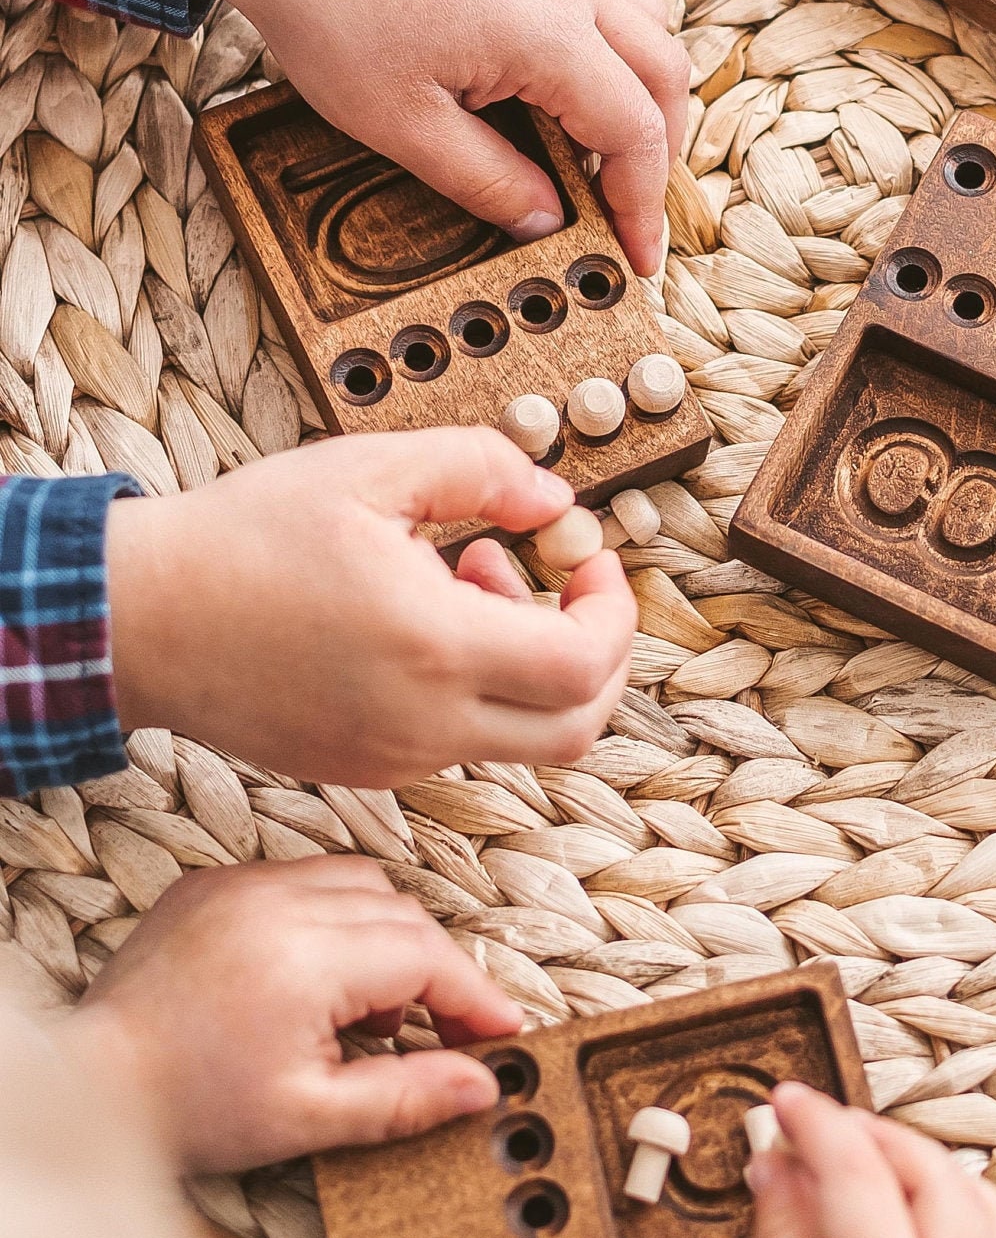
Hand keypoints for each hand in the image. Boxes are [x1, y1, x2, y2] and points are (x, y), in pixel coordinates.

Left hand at [71, 858, 520, 1171]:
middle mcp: (279, 901)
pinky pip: (302, 877)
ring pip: (359, 884)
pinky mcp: (211, 882)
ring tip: (363, 1012)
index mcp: (307, 959)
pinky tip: (312, 979)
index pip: (427, 957)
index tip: (503, 1034)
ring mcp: (242, 883)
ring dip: (385, 935)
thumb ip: (404, 1097)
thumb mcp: (307, 1116)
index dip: (474, 997)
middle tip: (437, 1035)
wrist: (86, 1086)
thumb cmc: (189, 1109)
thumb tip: (483, 1085)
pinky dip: (330, 917)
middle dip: (433, 974)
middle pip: (403, 915)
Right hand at [107, 430, 635, 783]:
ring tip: (468, 573)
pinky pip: (458, 742)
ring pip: (519, 739)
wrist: (139, 619)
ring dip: (529, 662)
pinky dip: (476, 685)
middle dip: (598, 651)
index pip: (585, 665)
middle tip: (565, 581)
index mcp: (433, 650)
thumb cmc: (244, 537)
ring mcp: (392, 759)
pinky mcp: (361, 769)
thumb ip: (482, 470)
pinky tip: (425, 615)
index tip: (590, 556)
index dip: (614, 609)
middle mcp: (421, 725)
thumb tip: (556, 502)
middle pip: (577, 727)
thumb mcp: (370, 468)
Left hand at [193, 0, 689, 273]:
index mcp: (549, 32)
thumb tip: (547, 221)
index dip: (643, 204)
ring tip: (606, 147)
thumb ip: (486, 180)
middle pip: (665, 76)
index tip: (637, 257)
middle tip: (627, 210)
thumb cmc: (332, 13)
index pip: (634, 131)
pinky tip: (571, 75)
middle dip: (659, 152)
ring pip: (651, 24)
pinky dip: (618, 42)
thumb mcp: (401, 125)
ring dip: (646, 91)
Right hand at [683, 1088, 995, 1237]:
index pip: (858, 1170)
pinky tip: (928, 1224)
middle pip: (935, 1175)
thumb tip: (780, 1153)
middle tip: (825, 1129)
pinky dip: (975, 1225)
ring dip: (938, 1174)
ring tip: (879, 1169)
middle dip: (878, 1139)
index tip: (787, 1099)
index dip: (818, 1122)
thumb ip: (782, 1227)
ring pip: (992, 1210)